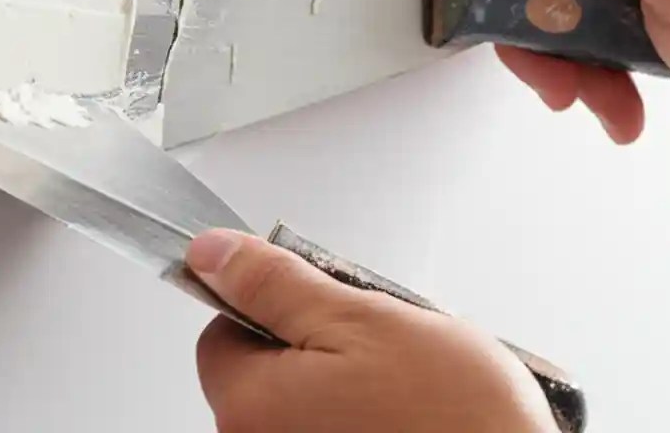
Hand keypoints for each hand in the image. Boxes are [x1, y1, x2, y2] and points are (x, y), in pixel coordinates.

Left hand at [188, 229, 558, 432]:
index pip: (223, 331)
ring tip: (411, 386)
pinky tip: (412, 418)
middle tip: (383, 346)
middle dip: (320, 346)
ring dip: (350, 383)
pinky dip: (369, 419)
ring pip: (309, 401)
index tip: (325, 306)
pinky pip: (339, 428)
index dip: (276, 306)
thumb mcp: (362, 319)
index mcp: (250, 405)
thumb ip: (277, 284)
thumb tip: (213, 253)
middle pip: (266, 371)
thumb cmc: (456, 419)